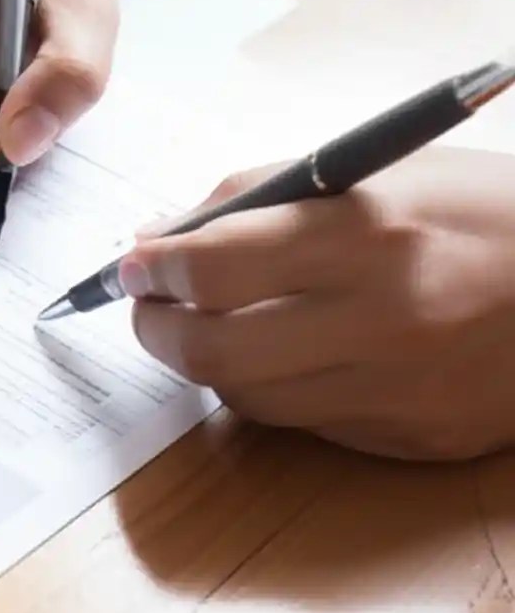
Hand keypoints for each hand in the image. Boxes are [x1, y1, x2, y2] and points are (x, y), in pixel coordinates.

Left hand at [123, 147, 514, 460]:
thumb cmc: (484, 212)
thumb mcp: (376, 172)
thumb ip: (255, 199)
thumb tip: (158, 241)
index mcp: (369, 236)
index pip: (212, 268)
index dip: (152, 270)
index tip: (132, 266)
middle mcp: (380, 323)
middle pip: (210, 350)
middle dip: (154, 329)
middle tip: (146, 307)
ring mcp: (398, 392)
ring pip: (246, 399)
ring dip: (206, 364)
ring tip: (206, 328)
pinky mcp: (413, 439)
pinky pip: (304, 426)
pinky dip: (271, 391)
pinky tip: (279, 357)